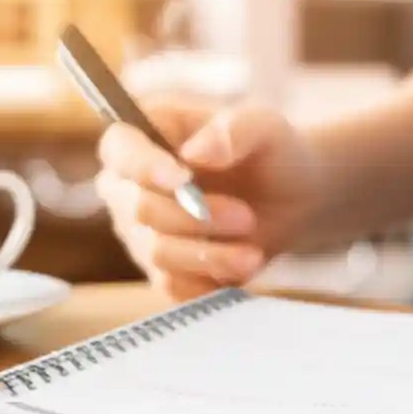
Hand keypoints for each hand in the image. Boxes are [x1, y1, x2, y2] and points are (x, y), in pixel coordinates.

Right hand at [95, 96, 324, 299]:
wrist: (294, 199)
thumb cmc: (271, 150)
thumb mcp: (265, 126)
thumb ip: (233, 130)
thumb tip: (196, 153)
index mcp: (144, 133)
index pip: (119, 149)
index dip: (142, 167)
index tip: (182, 179)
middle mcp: (130, 184)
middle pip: (140, 208)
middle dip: (196, 218)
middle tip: (246, 217)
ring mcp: (141, 231)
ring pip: (157, 252)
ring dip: (208, 255)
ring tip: (252, 255)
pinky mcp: (162, 270)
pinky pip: (172, 287)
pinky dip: (208, 284)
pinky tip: (239, 271)